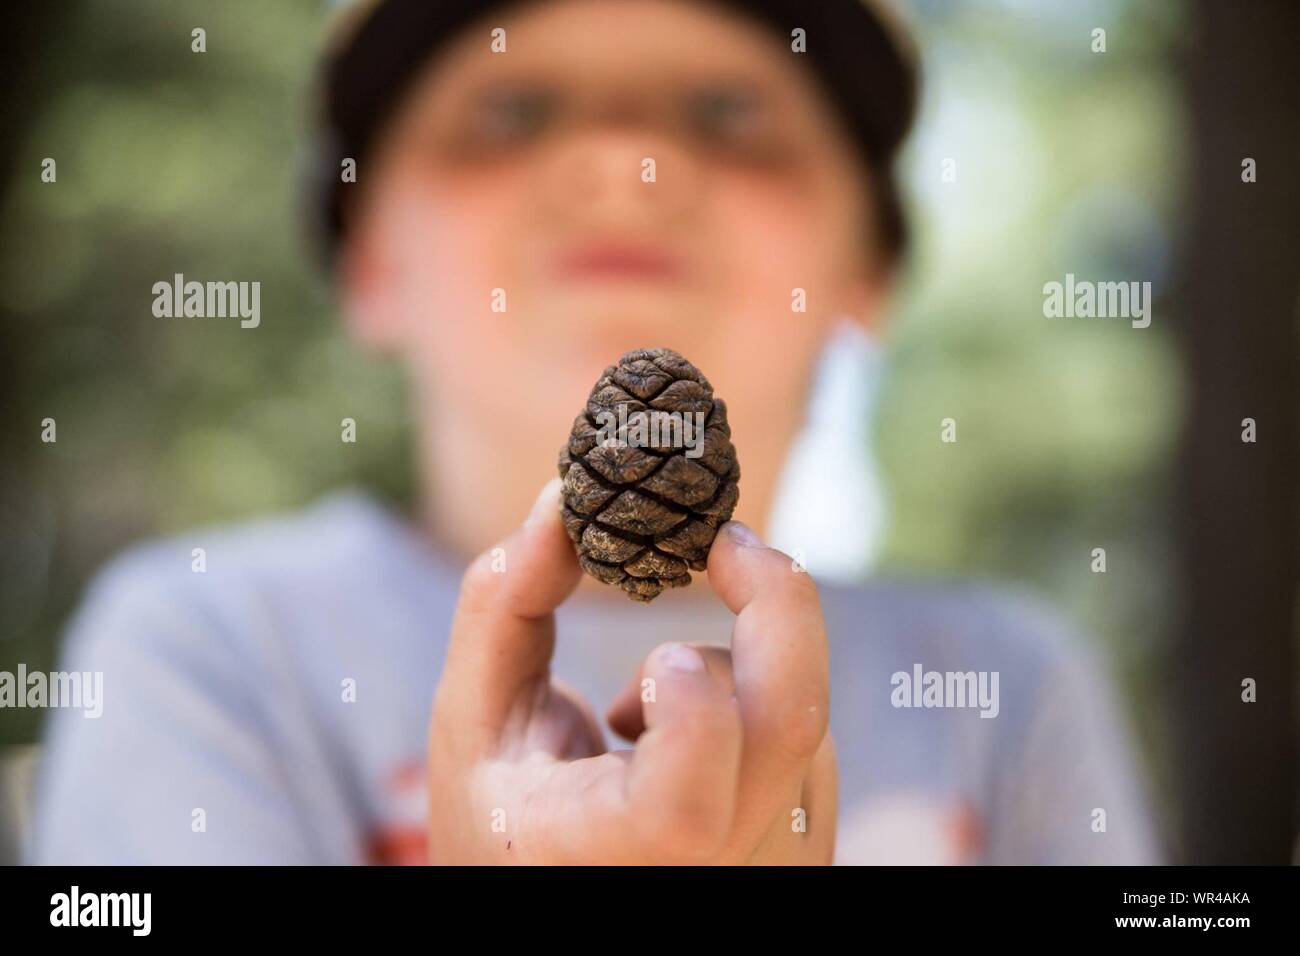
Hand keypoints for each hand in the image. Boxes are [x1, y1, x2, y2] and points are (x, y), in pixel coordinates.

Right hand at [426, 477, 835, 863]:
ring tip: (637, 719)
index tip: (656, 649)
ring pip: (807, 721)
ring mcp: (773, 868)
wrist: (551, 897)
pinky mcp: (808, 856)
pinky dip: (759, 707)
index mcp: (608, 850)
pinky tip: (686, 747)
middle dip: (774, 602)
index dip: (691, 696)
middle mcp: (710, 872)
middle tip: (726, 545)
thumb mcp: (472, 723)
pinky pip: (817, 749)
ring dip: (738, 672)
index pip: (687, 799)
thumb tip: (560, 498)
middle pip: (793, 721)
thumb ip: (503, 608)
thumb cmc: (500, 823)